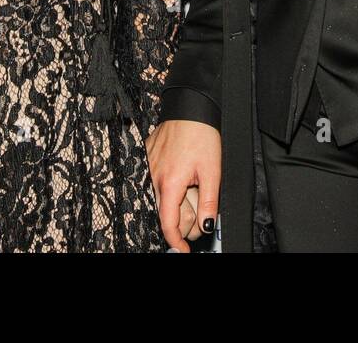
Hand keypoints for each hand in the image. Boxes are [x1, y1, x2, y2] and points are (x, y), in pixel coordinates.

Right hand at [145, 119, 220, 251]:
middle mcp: (153, 177)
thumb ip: (209, 201)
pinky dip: (169, 185)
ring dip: (177, 199)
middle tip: (199, 203)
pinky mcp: (145, 158)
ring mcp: (147, 167)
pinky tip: (181, 173)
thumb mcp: (213, 171)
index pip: (167, 224)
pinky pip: (154, 181)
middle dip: (183, 217)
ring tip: (191, 182)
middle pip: (165, 213)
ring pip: (160, 197)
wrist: (189, 107)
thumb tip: (206, 225)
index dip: (176, 242)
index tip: (183, 250)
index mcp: (169, 183)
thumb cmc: (201, 135)